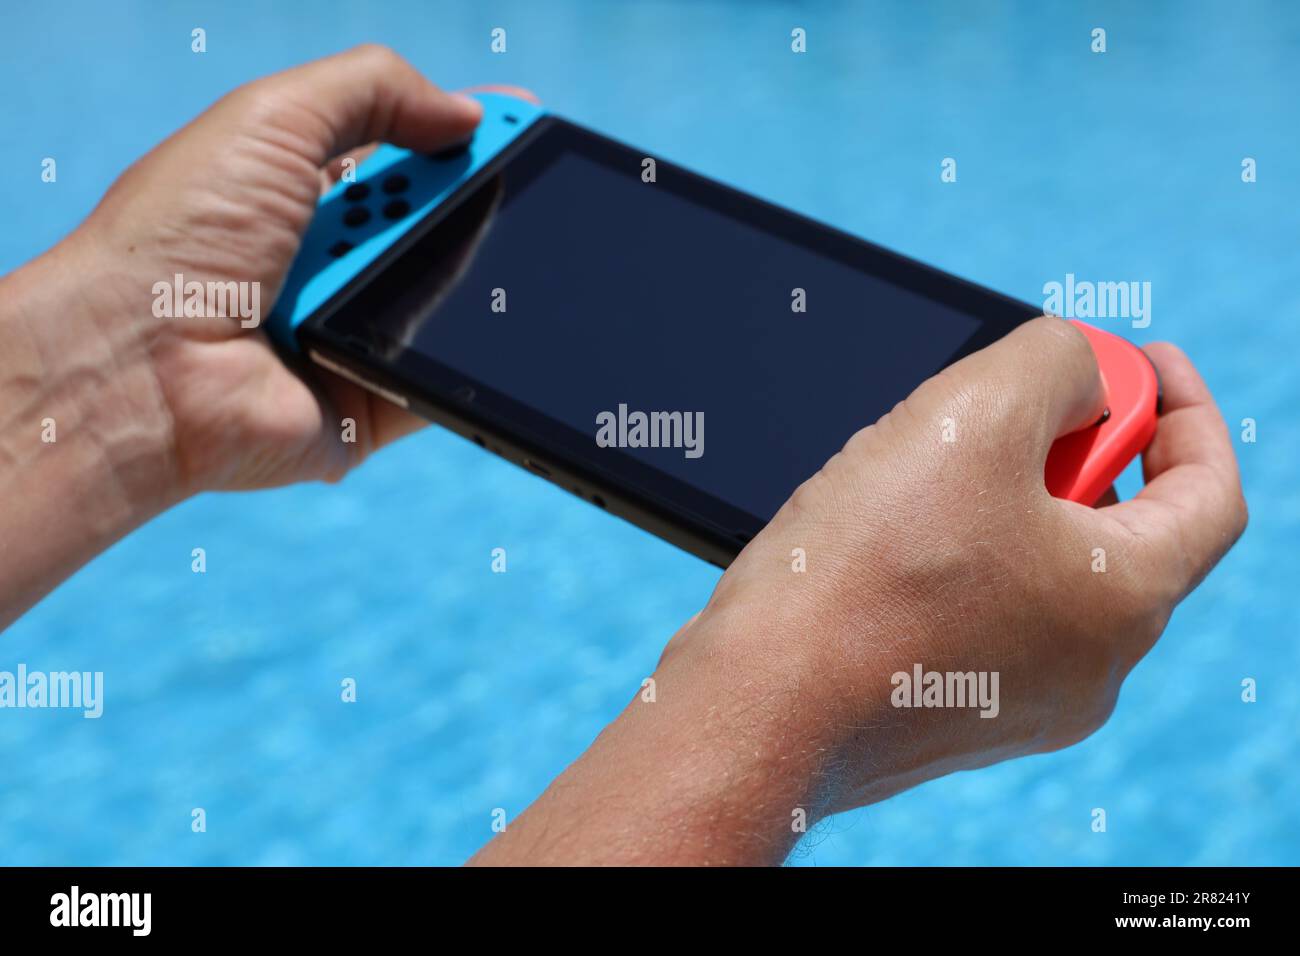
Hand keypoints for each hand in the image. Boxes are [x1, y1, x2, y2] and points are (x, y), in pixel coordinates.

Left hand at [0, 46, 481, 624]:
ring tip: (487, 253)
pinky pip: (445, 376)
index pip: (402, 151)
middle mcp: (330, 260)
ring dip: (471, 271)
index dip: (462, 135)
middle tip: (526, 185)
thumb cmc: (184, 236)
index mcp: (301, 188)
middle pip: (434, 221)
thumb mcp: (271, 119)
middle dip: (481, 201)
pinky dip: (470, 357)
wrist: (143, 367)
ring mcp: (355, 332)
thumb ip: (372, 91)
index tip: (523, 127)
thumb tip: (465, 114)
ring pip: (449, 296)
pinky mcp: (374, 401)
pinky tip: (495, 328)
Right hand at [474, 317, 1245, 864]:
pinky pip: (978, 610)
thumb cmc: (862, 570)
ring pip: (1034, 567)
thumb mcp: (974, 414)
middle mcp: (1087, 669)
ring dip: (997, 498)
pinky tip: (883, 527)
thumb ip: (1056, 364)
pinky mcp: (945, 714)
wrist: (751, 705)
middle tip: (1002, 402)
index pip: (1207, 492)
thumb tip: (1081, 375)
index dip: (1184, 408)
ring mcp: (1015, 702)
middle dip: (1066, 447)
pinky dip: (953, 553)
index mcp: (1123, 603)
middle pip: (1114, 527)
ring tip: (917, 463)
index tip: (1136, 360)